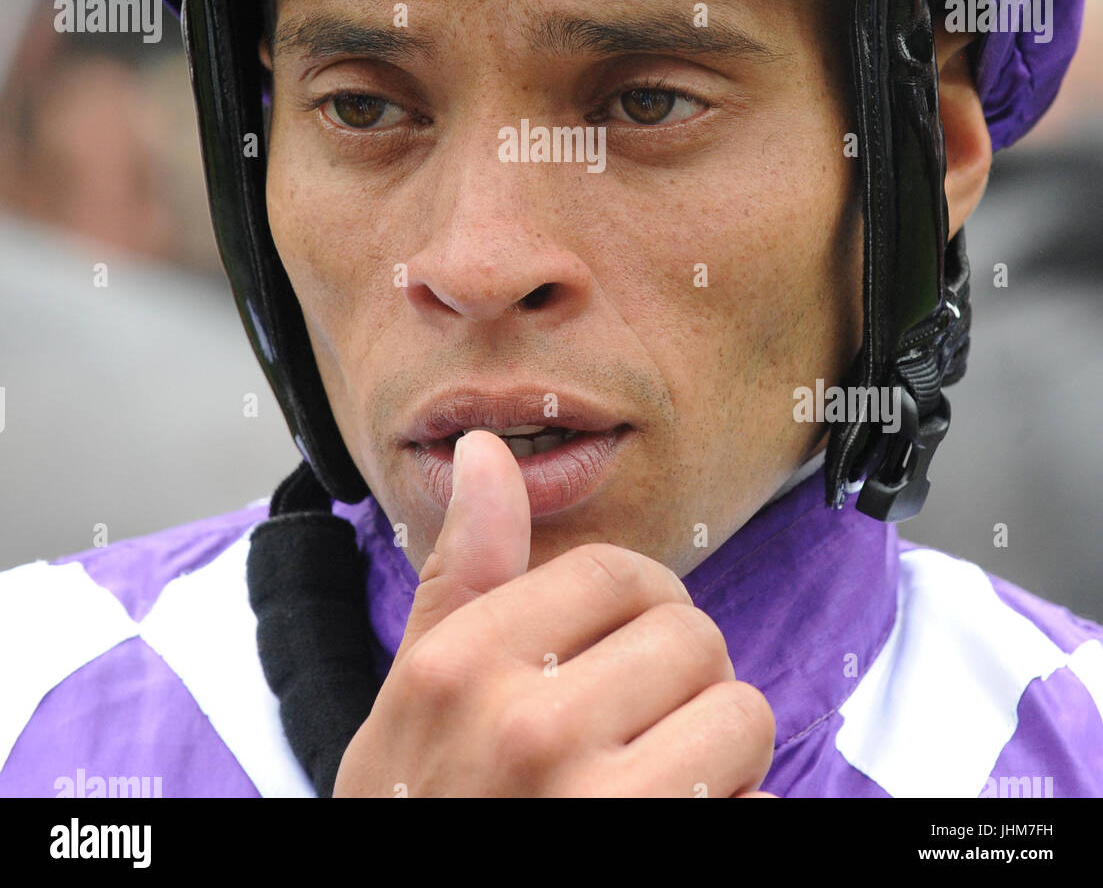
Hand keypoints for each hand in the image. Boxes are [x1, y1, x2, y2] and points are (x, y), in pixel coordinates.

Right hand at [333, 428, 776, 796]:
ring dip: (718, 751)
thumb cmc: (420, 816)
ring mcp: (600, 810)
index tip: (621, 648)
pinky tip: (673, 828)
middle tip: (633, 732)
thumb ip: (463, 574)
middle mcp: (527, 730)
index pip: (620, 573)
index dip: (637, 606)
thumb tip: (486, 452)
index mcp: (461, 667)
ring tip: (656, 787)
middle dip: (679, 678)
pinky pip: (758, 794)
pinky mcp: (662, 854)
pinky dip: (735, 811)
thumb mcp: (413, 700)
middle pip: (691, 635)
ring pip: (741, 712)